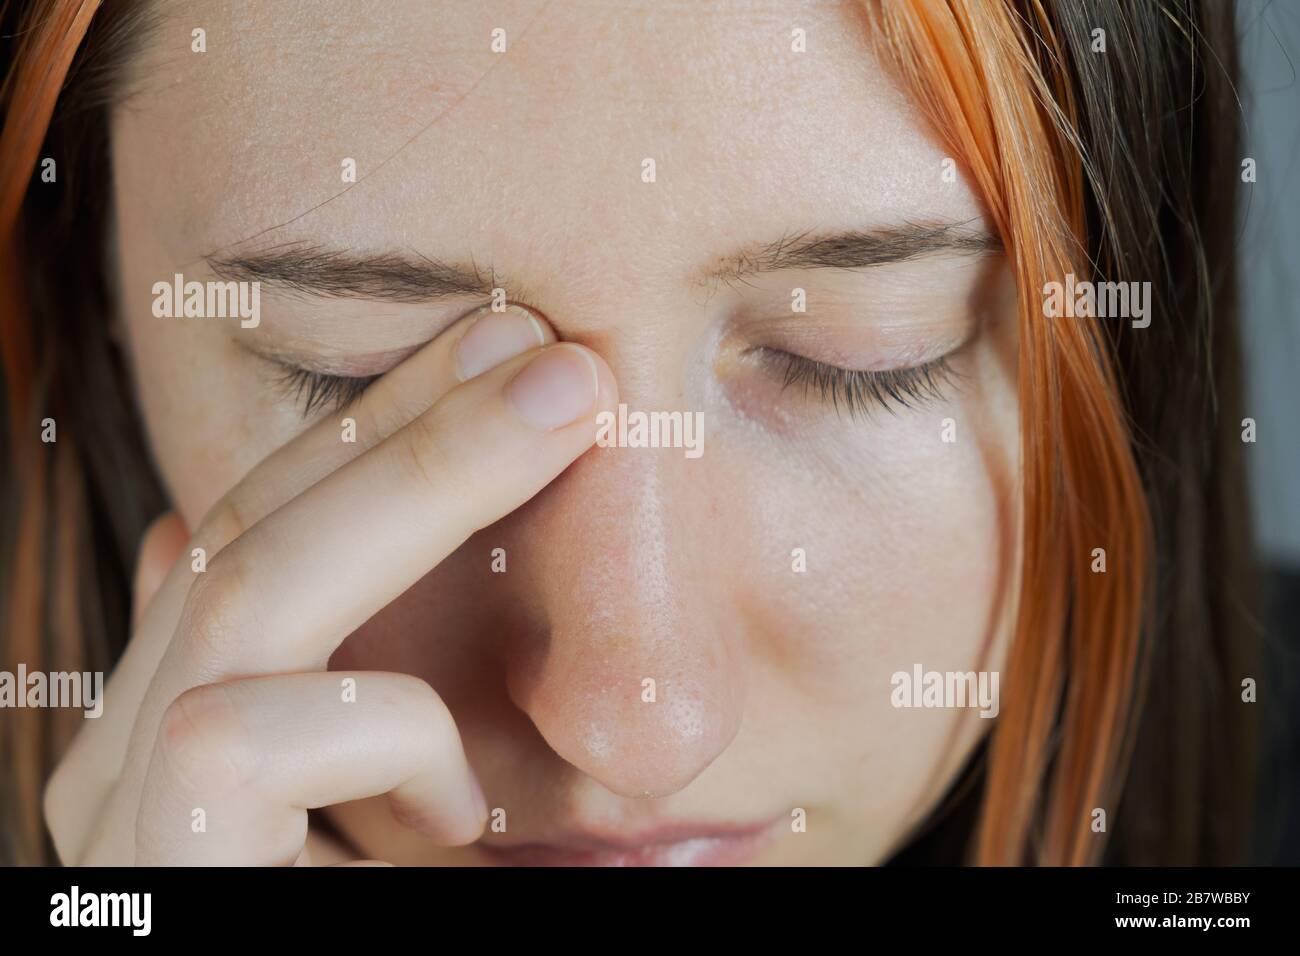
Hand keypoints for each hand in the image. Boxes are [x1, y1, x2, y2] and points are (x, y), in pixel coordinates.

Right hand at [43, 306, 616, 864]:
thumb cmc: (391, 906)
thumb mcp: (389, 799)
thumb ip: (332, 690)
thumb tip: (211, 540)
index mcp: (172, 722)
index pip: (257, 531)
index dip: (379, 432)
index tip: (504, 357)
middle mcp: (121, 755)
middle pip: (247, 528)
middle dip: (410, 422)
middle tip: (550, 348)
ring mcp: (121, 816)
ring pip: (244, 594)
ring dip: (426, 480)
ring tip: (575, 405)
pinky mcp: (159, 872)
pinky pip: (243, 738)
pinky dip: (388, 737)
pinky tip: (458, 808)